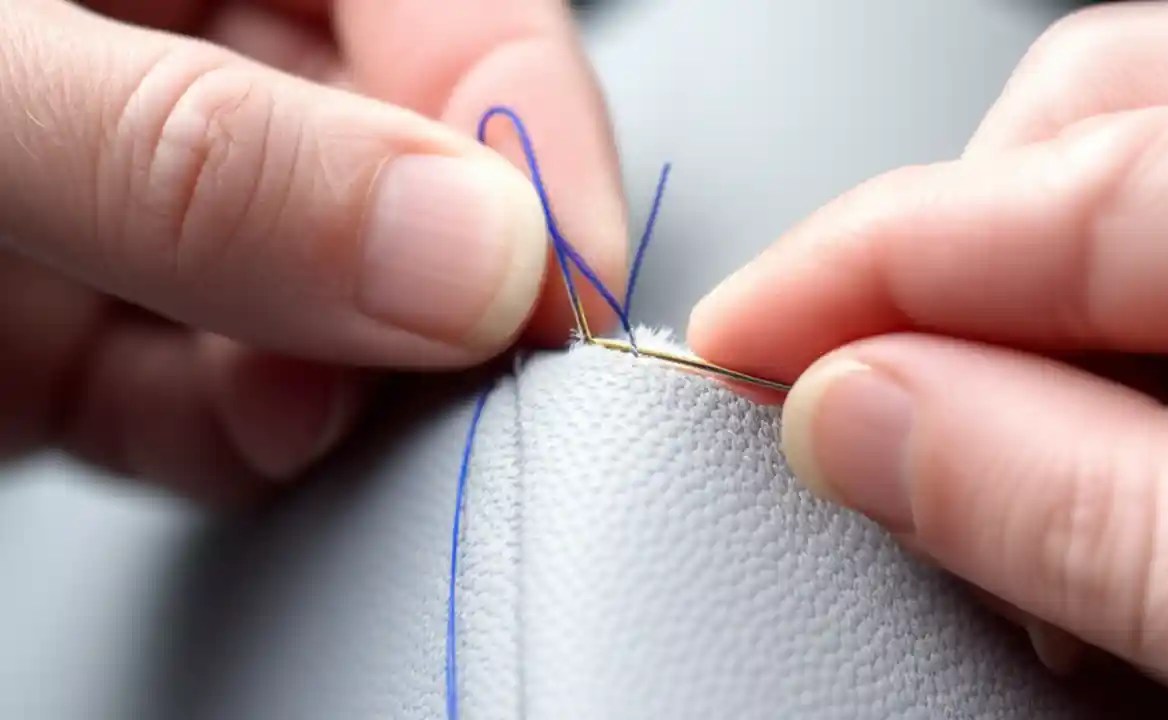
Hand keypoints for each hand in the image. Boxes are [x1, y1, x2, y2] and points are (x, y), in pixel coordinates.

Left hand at [0, 0, 623, 501]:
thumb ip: (207, 161)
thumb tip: (464, 254)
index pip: (444, 5)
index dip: (530, 128)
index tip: (564, 284)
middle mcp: (179, 65)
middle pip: (409, 165)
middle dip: (445, 284)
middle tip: (473, 364)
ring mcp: (137, 208)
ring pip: (333, 303)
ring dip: (348, 383)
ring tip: (320, 406)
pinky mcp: (86, 336)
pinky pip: (220, 402)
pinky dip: (245, 441)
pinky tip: (244, 438)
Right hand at [690, 2, 1167, 714]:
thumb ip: (1109, 521)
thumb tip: (860, 420)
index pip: (1083, 181)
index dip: (867, 268)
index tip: (733, 348)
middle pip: (1105, 107)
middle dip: (940, 257)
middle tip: (868, 419)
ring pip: (1159, 146)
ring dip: (1028, 303)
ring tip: (1008, 484)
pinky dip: (1125, 327)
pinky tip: (1124, 452)